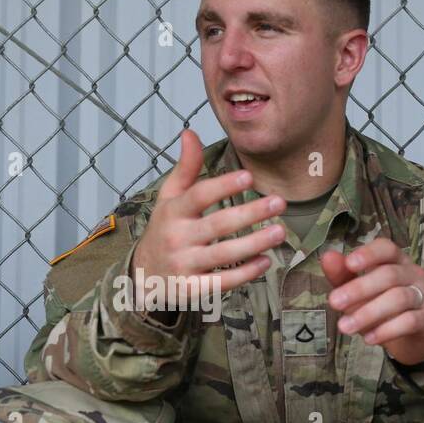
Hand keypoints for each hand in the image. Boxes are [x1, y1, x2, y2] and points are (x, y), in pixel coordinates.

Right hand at [131, 129, 286, 305]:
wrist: (142, 276)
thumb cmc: (164, 231)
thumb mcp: (169, 198)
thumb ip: (185, 168)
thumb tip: (190, 133)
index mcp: (172, 212)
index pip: (199, 196)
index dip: (223, 186)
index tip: (248, 177)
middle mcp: (177, 238)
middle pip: (217, 224)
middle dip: (250, 213)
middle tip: (279, 202)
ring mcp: (184, 265)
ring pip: (224, 254)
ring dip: (255, 243)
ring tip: (280, 232)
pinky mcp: (191, 289)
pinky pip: (222, 282)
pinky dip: (245, 273)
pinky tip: (265, 262)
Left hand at [323, 238, 423, 365]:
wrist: (412, 337)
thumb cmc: (381, 306)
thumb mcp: (358, 291)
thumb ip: (343, 275)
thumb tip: (327, 257)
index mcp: (395, 261)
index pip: (387, 249)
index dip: (369, 254)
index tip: (349, 263)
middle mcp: (412, 274)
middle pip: (389, 275)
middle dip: (359, 288)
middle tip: (334, 302)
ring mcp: (423, 295)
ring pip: (399, 298)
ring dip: (368, 313)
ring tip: (345, 327)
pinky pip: (410, 321)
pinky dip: (386, 330)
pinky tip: (368, 338)